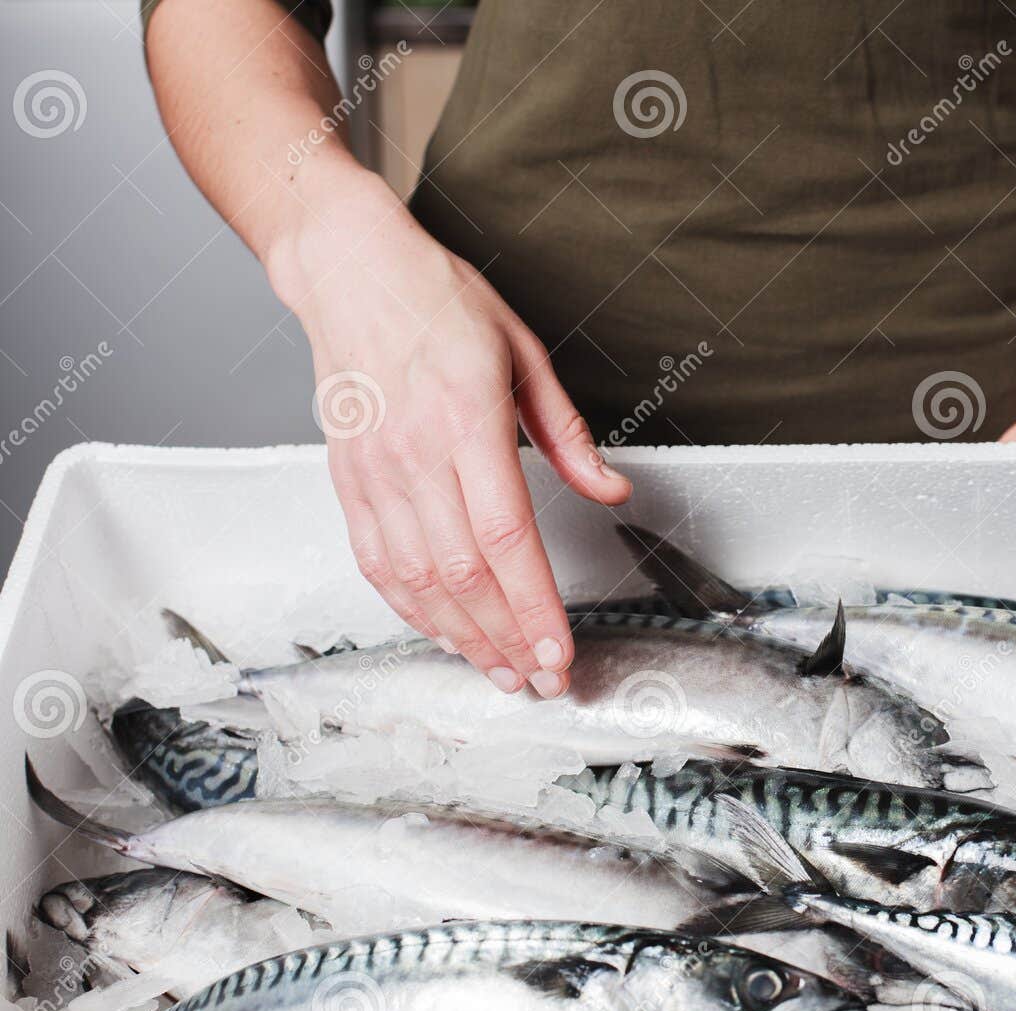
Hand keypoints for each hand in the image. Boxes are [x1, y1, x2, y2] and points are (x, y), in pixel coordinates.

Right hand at [269, 172, 629, 696]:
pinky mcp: (348, 482)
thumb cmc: (439, 302)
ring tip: (502, 672)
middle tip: (542, 679)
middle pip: (464, 575)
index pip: (506, 539)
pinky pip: (379, 564)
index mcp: (466, 420)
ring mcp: (374, 472)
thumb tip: (612, 492)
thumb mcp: (524, 352)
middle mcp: (415, 454)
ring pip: (419, 580)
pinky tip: (446, 634)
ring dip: (464, 637)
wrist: (348, 272)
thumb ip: (569, 433)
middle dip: (508, 640)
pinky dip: (413, 610)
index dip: (534, 606)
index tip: (559, 652)